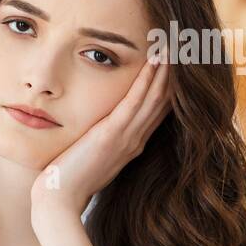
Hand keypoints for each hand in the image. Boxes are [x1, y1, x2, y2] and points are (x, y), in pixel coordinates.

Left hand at [30, 56, 171, 222]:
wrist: (59, 201)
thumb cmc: (69, 179)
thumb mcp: (92, 156)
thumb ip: (102, 140)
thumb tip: (98, 128)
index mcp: (132, 144)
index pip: (159, 109)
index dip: (171, 86)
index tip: (179, 62)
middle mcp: (136, 140)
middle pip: (165, 100)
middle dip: (175, 73)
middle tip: (186, 46)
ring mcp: (126, 138)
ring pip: (155, 98)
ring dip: (167, 70)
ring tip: (175, 44)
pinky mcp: (111, 136)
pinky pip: (135, 102)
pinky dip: (147, 80)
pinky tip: (156, 60)